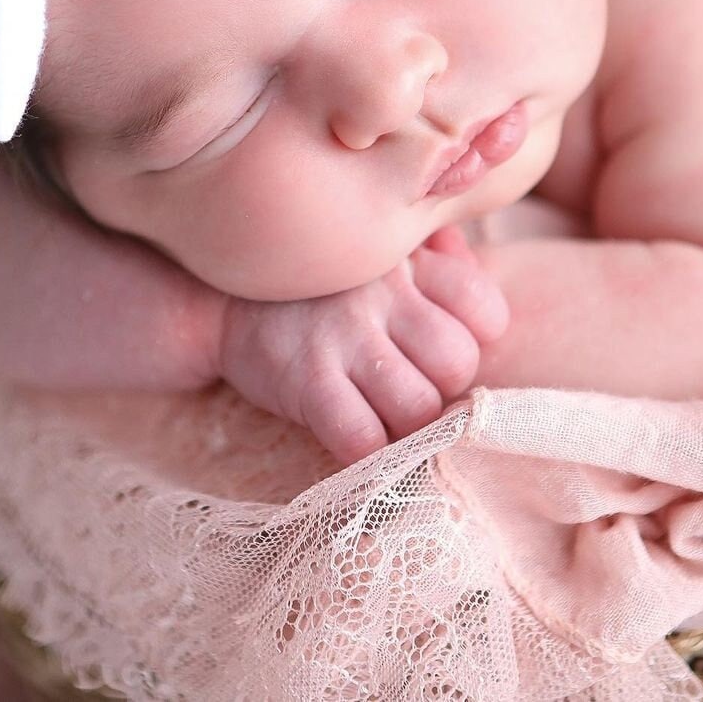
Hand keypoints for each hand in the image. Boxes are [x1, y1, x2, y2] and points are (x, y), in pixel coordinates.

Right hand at [216, 230, 508, 464]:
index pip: (484, 308)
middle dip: (442, 386)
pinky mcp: (306, 382)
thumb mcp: (376, 249)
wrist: (218, 299)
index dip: (475, 337)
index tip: (441, 346)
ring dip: (408, 425)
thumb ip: (432, 250)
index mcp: (406, 263)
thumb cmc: (317, 283)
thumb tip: (469, 261)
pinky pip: (363, 440)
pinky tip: (354, 437)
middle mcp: (381, 298)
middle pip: (457, 362)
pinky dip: (368, 454)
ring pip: (419, 408)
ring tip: (384, 414)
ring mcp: (343, 340)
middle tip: (410, 384)